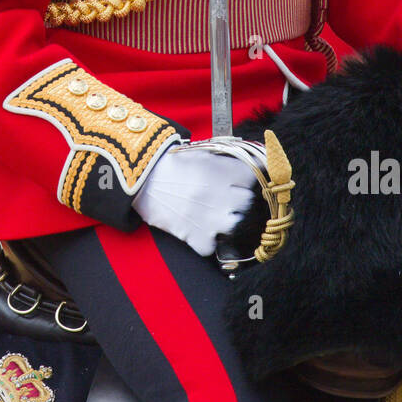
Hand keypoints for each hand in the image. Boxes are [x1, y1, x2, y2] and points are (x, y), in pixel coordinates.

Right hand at [132, 143, 260, 256]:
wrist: (143, 180)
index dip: (244, 179)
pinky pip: (211, 246)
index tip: (238, 182)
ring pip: (234, 224)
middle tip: (223, 198)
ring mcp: (208, 217)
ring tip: (214, 215)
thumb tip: (258, 163)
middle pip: (246, 201)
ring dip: (225, 220)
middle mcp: (218, 193)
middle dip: (237, 200)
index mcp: (221, 170)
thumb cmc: (173, 166)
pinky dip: (206, 242)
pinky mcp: (194, 236)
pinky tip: (199, 231)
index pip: (251, 177)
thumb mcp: (203, 155)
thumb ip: (229, 161)